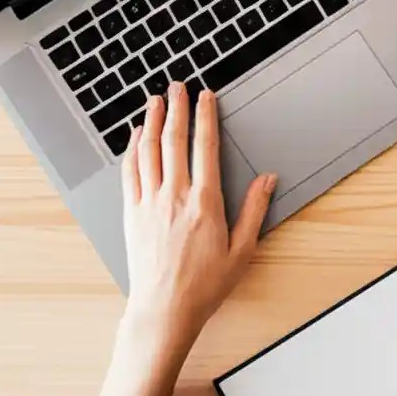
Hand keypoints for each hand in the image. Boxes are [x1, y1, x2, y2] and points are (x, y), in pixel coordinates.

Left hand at [120, 82, 277, 341]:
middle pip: (172, 140)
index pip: (204, 147)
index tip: (205, 97)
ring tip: (154, 101)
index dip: (205, 117)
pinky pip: (129, 172)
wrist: (164, 310)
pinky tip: (134, 137)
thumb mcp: (243, 249)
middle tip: (177, 86)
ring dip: (151, 121)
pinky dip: (131, 149)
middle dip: (175, 108)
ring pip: (147, 151)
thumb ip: (254, 209)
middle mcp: (174, 197)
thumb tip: (267, 179)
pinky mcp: (131, 214)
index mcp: (204, 203)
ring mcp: (148, 204)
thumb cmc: (205, 285)